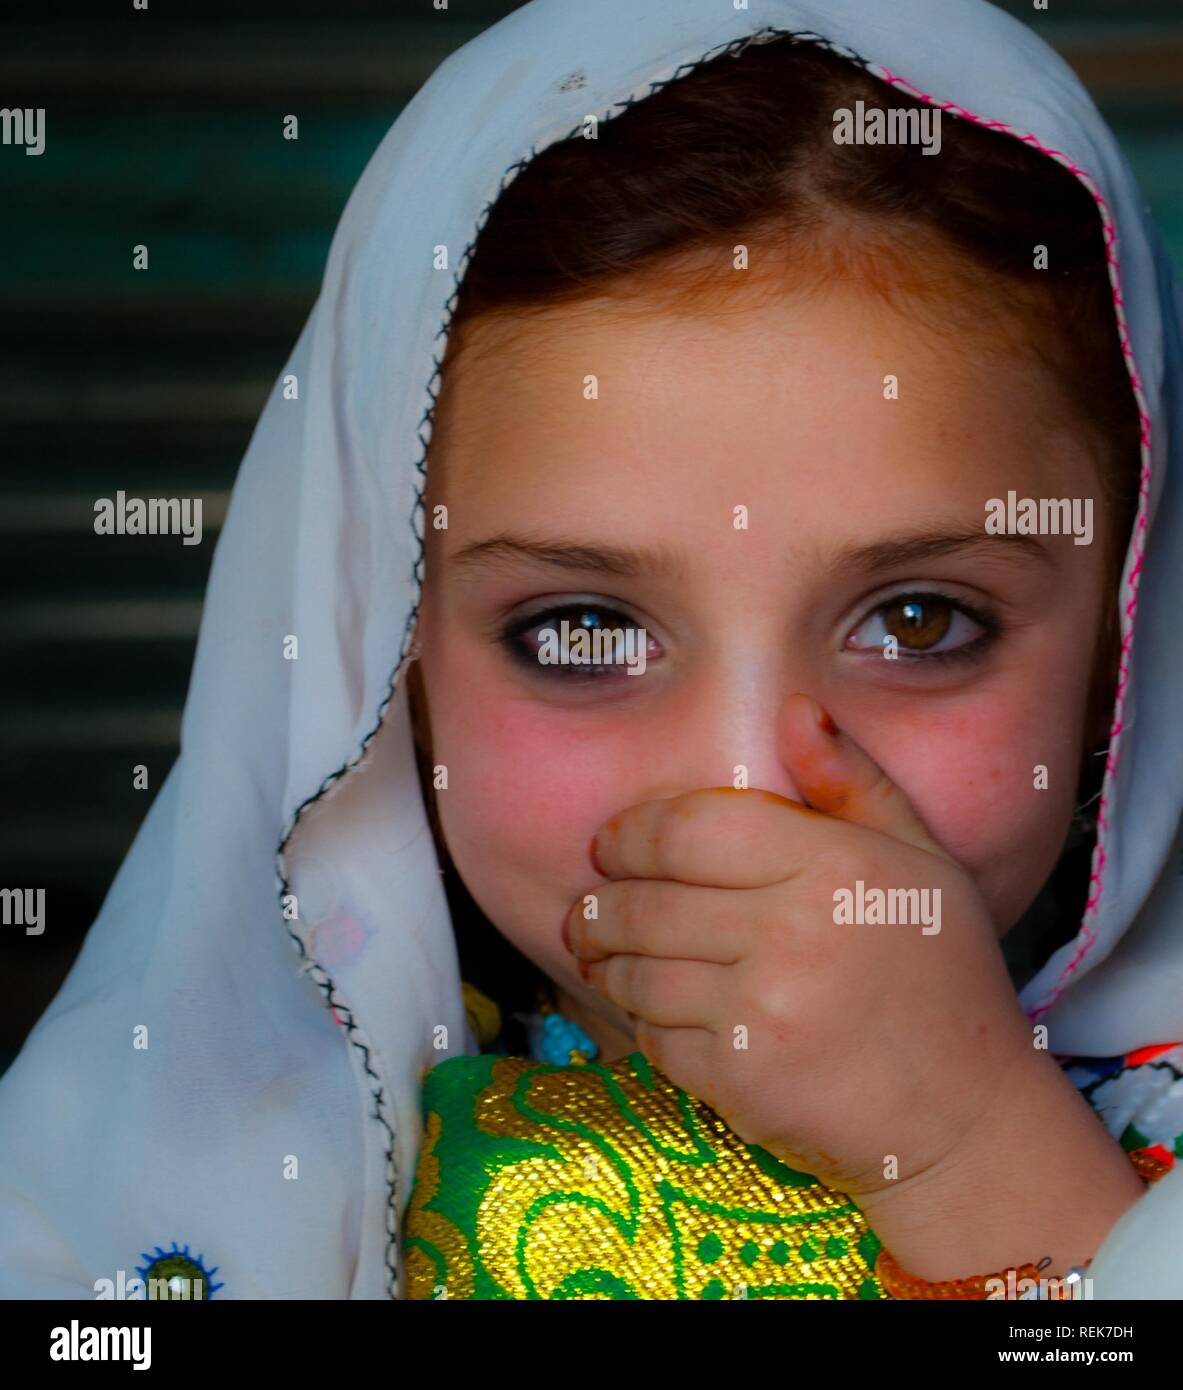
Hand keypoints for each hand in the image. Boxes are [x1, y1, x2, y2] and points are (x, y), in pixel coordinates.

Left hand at [567, 691, 1038, 1197]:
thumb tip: (795, 709)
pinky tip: (657, 1014)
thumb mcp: (920, 861)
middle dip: (598, 905)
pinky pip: (656, 1038)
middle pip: (645, 903)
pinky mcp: (742, 1081)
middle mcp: (790, 933)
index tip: (610, 845)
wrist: (968, 1118)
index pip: (687, 830)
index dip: (629, 834)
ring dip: (608, 963)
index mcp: (829, 865)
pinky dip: (644, 1025)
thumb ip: (854, 783)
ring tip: (603, 955)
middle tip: (587, 908)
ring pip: (638, 973)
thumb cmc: (942, 980)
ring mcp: (763, 1012)